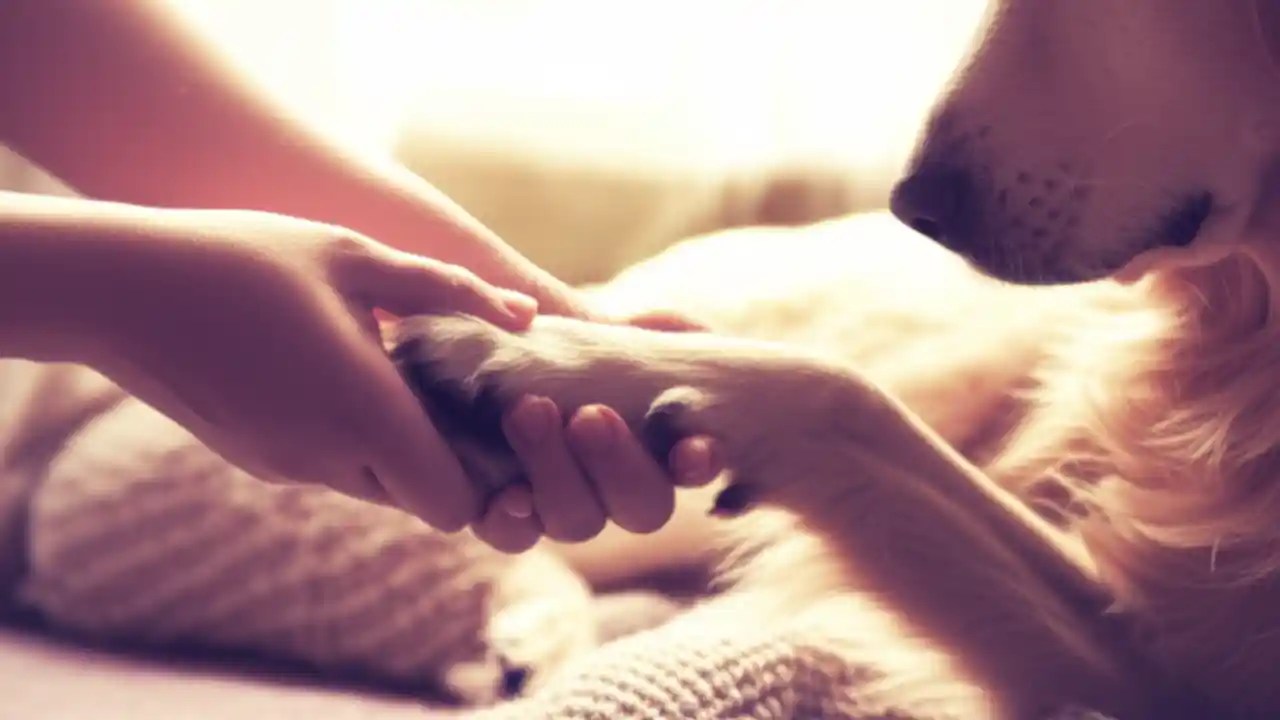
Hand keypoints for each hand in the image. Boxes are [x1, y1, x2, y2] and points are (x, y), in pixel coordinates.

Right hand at [90, 209, 536, 531]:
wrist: (120, 287)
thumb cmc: (247, 259)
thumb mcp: (357, 257)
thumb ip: (451, 292)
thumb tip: (529, 316)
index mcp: (365, 414)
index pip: (454, 505)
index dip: (484, 474)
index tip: (491, 418)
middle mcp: (328, 459)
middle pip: (422, 500)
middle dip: (448, 457)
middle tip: (457, 391)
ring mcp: (287, 467)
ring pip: (377, 485)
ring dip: (399, 444)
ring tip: (399, 370)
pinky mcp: (257, 459)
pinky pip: (331, 468)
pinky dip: (353, 438)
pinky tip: (342, 372)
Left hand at [469, 309, 723, 552]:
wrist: (453, 330)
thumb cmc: (529, 319)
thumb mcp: (586, 307)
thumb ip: (645, 326)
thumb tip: (680, 333)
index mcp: (650, 430)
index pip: (693, 460)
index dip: (700, 461)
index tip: (696, 445)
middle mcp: (609, 476)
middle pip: (642, 506)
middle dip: (621, 464)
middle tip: (591, 415)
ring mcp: (555, 497)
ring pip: (578, 521)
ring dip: (560, 474)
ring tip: (529, 411)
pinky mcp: (495, 505)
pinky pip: (513, 535)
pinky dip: (515, 521)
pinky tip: (508, 495)